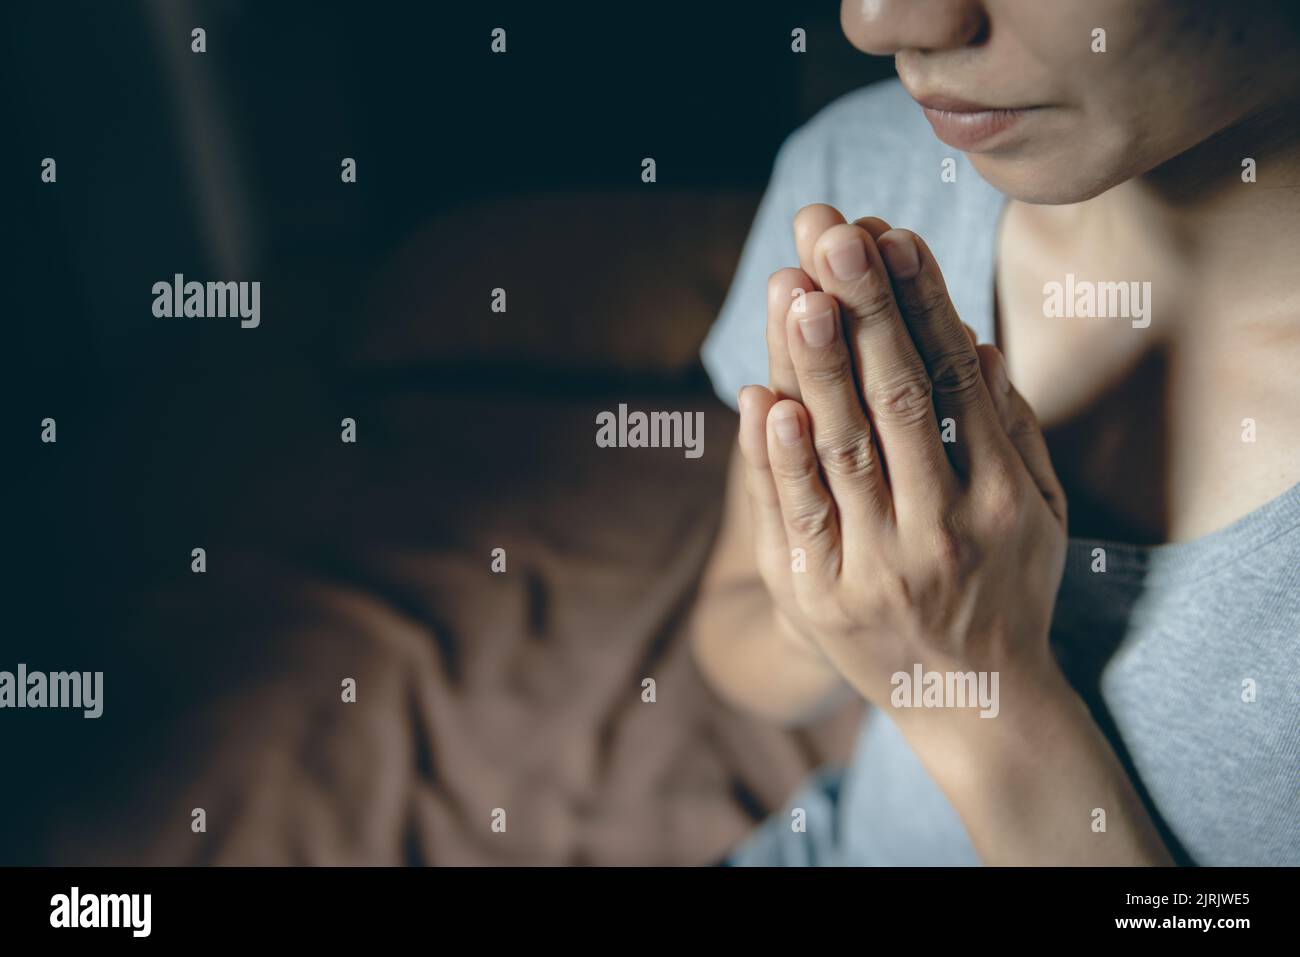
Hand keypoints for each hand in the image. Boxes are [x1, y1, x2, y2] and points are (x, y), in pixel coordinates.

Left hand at [738, 204, 1069, 722]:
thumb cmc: (1006, 586)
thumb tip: (973, 343)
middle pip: (895, 405)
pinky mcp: (816, 599)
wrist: (967, 705)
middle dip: (862, 311)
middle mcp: (939, 534)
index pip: (955, 383)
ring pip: (841, 454)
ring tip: (796, 289)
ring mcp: (874, 570)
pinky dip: (773, 459)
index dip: (921, 306)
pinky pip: (794, 519)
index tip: (892, 235)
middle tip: (831, 232)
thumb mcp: (1037, 512)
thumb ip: (1010, 430)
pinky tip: (763, 397)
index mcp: (1002, 502)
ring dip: (814, 367)